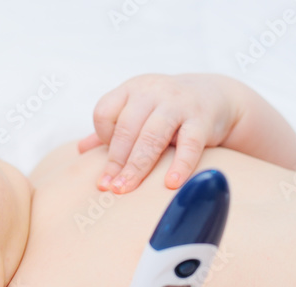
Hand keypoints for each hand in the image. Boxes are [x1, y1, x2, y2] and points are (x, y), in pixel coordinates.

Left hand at [77, 74, 239, 193]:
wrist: (215, 96)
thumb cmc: (167, 110)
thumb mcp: (138, 112)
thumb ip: (111, 130)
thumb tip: (80, 150)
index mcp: (131, 89)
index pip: (104, 111)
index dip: (102, 136)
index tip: (109, 159)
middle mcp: (152, 91)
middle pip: (126, 128)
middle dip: (115, 161)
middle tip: (108, 188)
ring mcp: (178, 103)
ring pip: (152, 137)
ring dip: (137, 166)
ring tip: (126, 189)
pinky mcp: (202, 119)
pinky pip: (189, 144)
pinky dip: (180, 165)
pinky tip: (170, 184)